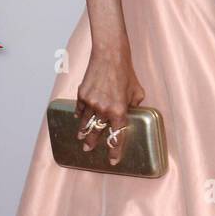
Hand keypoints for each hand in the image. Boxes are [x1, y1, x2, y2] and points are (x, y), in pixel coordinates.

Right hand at [75, 45, 145, 165]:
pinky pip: (79, 110)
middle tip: (89, 149)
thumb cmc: (125, 72)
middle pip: (96, 133)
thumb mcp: (137, 91)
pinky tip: (78, 119)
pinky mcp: (82, 95)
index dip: (114, 151)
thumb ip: (134, 105)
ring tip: (81, 137)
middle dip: (92, 143)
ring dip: (83, 132)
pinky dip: (79, 115)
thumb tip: (131, 110)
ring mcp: (91, 103)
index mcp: (119, 111)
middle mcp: (104, 110)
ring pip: (85, 123)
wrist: (109, 55)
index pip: (116, 137)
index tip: (112, 160)